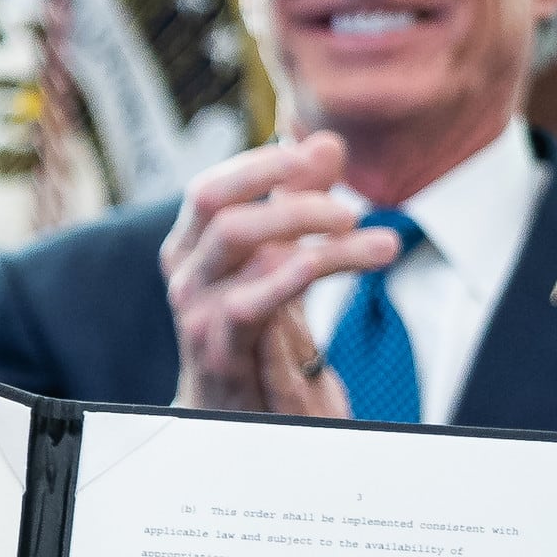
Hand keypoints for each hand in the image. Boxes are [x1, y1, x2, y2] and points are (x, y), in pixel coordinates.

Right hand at [158, 132, 390, 416]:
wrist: (239, 413)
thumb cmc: (256, 332)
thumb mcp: (280, 259)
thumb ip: (300, 200)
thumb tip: (326, 142)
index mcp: (191, 248)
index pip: (211, 188)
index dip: (259, 164)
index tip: (312, 154)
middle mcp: (185, 276)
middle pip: (223, 211)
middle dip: (291, 198)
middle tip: (350, 208)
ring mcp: (196, 314)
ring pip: (243, 248)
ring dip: (310, 234)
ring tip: (370, 238)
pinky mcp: (219, 352)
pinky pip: (247, 305)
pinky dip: (286, 277)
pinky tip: (319, 264)